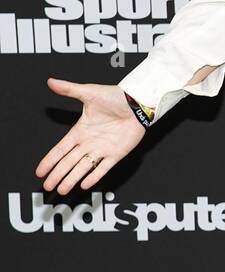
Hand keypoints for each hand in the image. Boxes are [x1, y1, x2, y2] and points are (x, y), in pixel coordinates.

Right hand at [35, 78, 149, 195]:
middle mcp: (89, 142)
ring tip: (62, 190)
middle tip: (47, 186)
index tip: (40, 171)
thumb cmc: (115, 97)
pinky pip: (103, 168)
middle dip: (57, 175)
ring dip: (72, 179)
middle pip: (69, 162)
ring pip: (83, 168)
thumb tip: (51, 81)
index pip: (60, 149)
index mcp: (80, 130)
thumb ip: (69, 89)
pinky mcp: (116, 153)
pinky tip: (85, 184)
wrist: (137, 102)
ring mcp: (102, 149)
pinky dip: (94, 176)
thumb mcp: (89, 93)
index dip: (50, 160)